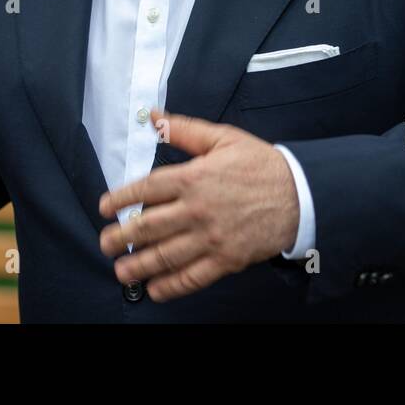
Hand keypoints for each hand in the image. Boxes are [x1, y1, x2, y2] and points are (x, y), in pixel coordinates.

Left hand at [98, 109, 299, 302]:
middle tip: (106, 243)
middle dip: (121, 238)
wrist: (300, 194)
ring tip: (121, 270)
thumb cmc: (260, 164)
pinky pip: (192, 277)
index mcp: (193, 177)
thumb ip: (184, 129)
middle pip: (148, 226)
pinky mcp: (226, 259)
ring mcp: (211, 237)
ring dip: (138, 265)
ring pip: (165, 255)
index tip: (105, 207)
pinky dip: (171, 286)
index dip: (121, 198)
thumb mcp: (222, 138)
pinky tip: (155, 289)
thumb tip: (152, 115)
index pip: (146, 189)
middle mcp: (197, 209)